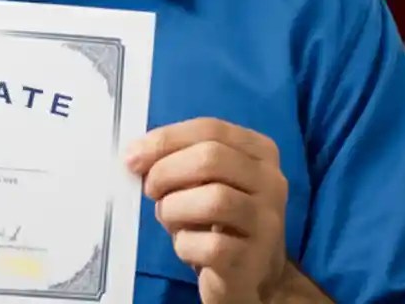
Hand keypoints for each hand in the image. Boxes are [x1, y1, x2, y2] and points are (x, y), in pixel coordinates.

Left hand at [125, 118, 287, 303]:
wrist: (250, 274)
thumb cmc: (216, 220)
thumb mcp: (201, 181)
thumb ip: (177, 160)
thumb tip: (135, 155)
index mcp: (259, 152)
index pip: (210, 129)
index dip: (166, 139)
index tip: (133, 157)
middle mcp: (271, 182)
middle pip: (211, 158)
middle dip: (166, 171)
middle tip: (149, 189)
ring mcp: (267, 221)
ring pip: (214, 200)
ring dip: (174, 209)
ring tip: (168, 218)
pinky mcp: (254, 259)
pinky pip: (211, 246)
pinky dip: (185, 246)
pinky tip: (187, 248)